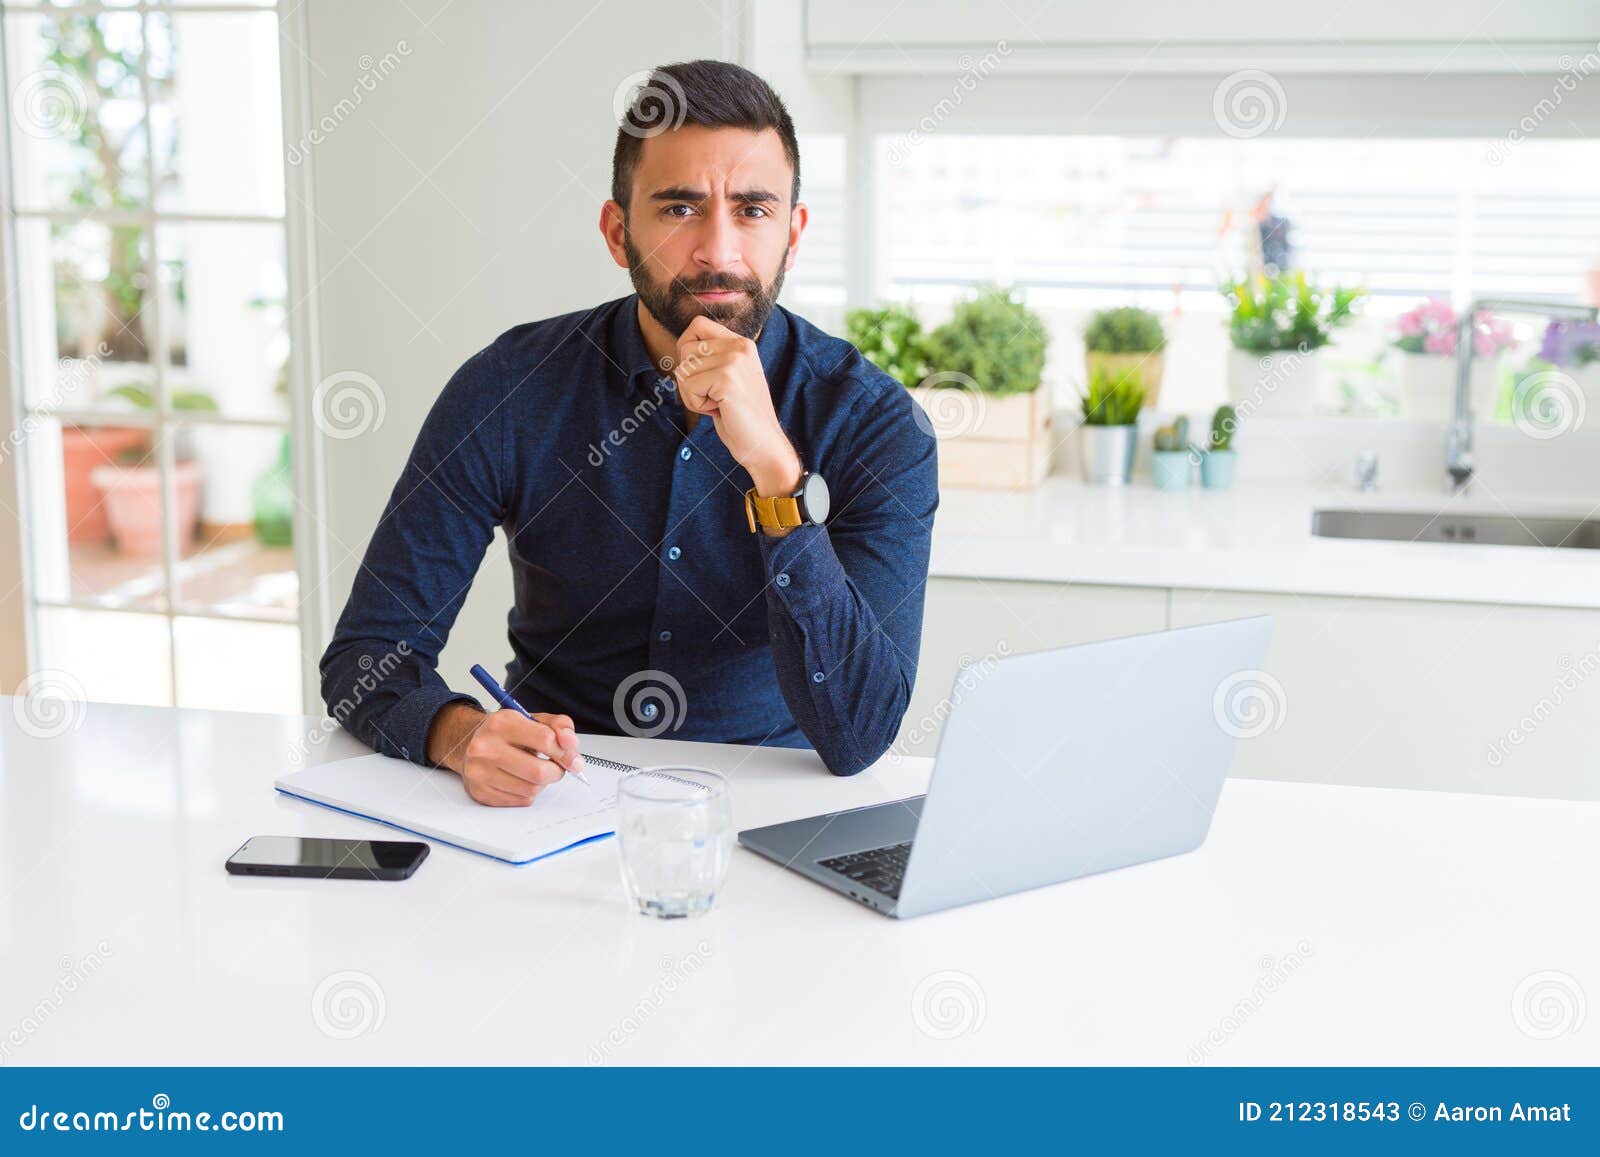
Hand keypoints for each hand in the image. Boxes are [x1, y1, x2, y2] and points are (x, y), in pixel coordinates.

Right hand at [427, 703, 584, 806]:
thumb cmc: (507, 732)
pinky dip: (528, 793)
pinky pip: (520, 801)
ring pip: (531, 790)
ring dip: (542, 783)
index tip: (573, 758)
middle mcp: (485, 747)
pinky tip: (521, 780)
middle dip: (557, 772)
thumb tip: (570, 744)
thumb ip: (560, 726)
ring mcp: (480, 772)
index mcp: (502, 723)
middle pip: (539, 771)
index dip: (565, 752)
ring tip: (536, 771)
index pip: (545, 740)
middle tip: (557, 767)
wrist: (469, 743)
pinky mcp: (479, 792)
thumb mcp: (535, 719)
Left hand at [675, 315, 801, 496]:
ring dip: (692, 394)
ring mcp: (734, 361)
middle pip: (685, 348)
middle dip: (689, 378)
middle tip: (712, 396)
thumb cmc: (741, 416)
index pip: (697, 325)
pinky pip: (688, 386)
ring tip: (717, 404)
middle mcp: (740, 346)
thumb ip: (711, 358)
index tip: (699, 373)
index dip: (686, 347)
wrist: (763, 444)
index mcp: (741, 343)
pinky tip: (718, 410)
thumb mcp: (728, 378)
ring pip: (683, 370)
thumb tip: (681, 348)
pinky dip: (696, 404)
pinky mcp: (727, 379)